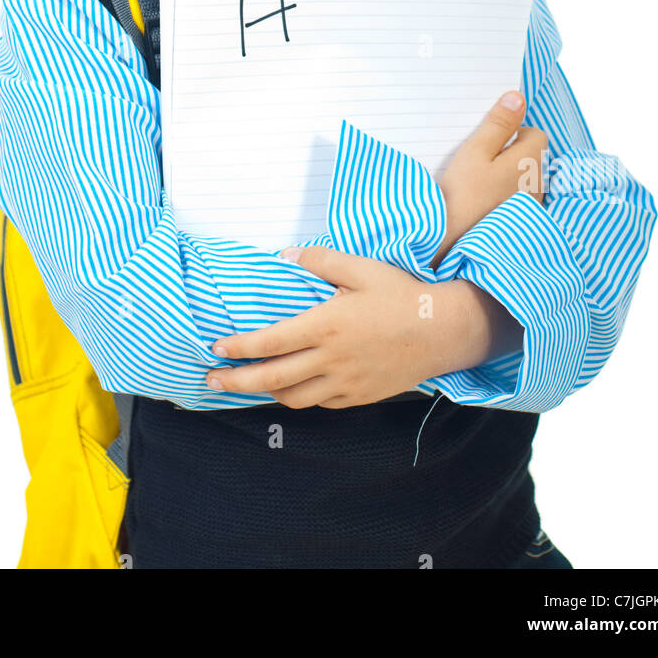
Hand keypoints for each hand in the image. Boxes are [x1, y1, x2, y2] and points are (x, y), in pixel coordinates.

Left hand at [208, 246, 489, 408]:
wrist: (445, 330)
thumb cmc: (402, 294)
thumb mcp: (361, 267)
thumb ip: (321, 260)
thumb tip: (286, 254)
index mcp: (326, 325)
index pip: (270, 343)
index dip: (239, 349)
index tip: (216, 349)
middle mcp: (331, 359)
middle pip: (272, 380)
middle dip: (237, 382)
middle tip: (212, 381)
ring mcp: (346, 383)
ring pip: (294, 398)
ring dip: (266, 394)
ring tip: (250, 385)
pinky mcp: (361, 397)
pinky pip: (321, 403)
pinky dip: (300, 397)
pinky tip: (293, 388)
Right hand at [432, 91, 548, 268]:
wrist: (453, 248)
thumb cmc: (462, 196)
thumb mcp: (475, 152)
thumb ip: (498, 124)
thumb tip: (517, 97)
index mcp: (531, 160)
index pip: (536, 133)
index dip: (513, 131)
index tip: (489, 139)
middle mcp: (539, 183)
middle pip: (531, 156)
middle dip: (510, 153)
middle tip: (479, 159)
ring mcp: (532, 206)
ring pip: (524, 179)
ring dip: (507, 175)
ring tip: (477, 182)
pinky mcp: (520, 223)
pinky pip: (517, 199)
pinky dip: (503, 195)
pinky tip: (482, 202)